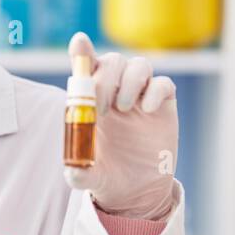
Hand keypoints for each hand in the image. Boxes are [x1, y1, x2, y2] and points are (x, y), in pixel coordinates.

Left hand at [62, 33, 178, 220]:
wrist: (136, 191)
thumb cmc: (107, 175)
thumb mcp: (90, 177)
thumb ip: (79, 173)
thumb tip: (71, 170)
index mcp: (92, 101)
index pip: (86, 67)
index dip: (83, 52)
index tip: (79, 43)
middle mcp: (116, 92)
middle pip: (113, 61)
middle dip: (105, 77)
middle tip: (102, 107)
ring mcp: (140, 96)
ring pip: (139, 65)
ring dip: (129, 80)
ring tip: (123, 108)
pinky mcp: (163, 104)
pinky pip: (163, 84)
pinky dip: (155, 90)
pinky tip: (147, 110)